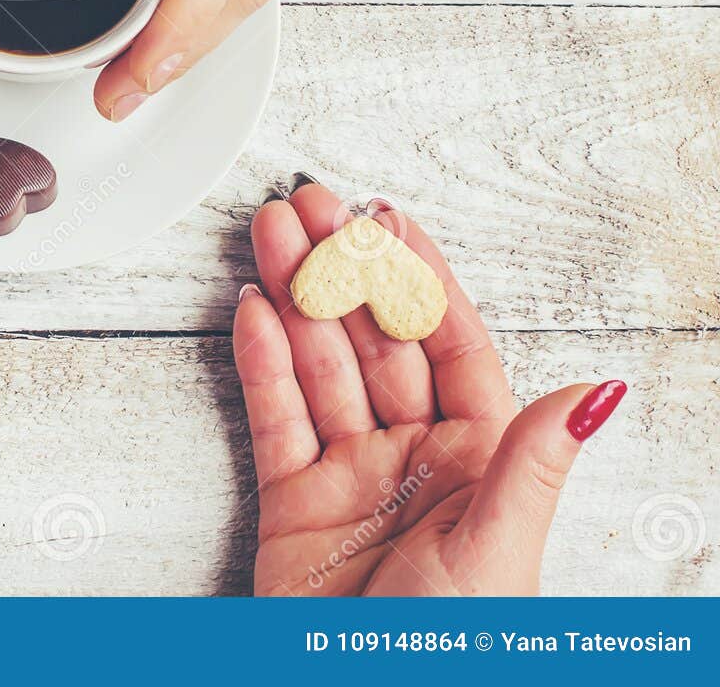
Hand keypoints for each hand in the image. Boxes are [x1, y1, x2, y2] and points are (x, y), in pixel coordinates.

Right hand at [235, 181, 625, 594]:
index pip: (450, 345)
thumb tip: (598, 395)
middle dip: (343, 270)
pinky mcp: (291, 498)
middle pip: (375, 341)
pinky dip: (257, 361)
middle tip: (312, 207)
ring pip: (319, 364)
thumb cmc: (446, 647)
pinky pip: (273, 415)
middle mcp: (415, 456)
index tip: (391, 222)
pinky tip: (252, 309)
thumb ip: (532, 464)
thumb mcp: (498, 552)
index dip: (419, 279)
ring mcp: (349, 473)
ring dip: (295, 296)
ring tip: (272, 235)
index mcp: (480, 460)